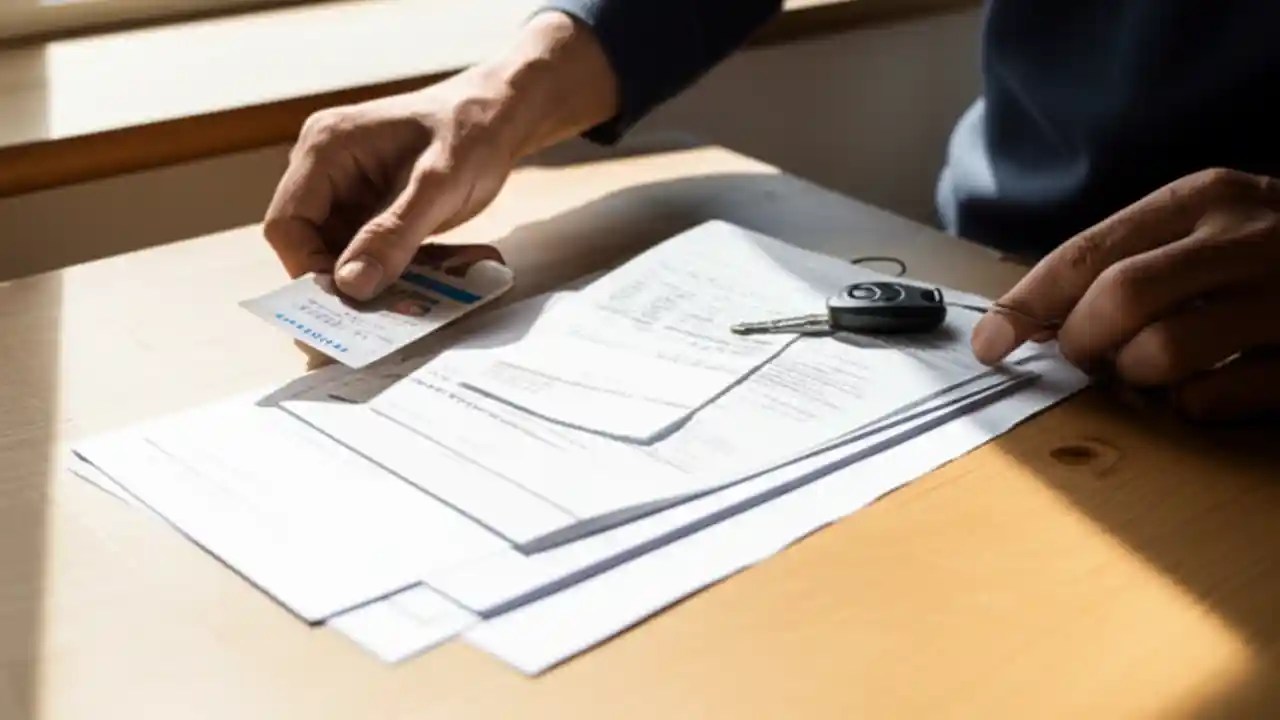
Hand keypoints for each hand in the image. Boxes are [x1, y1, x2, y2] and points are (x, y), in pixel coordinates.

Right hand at [262, 11, 616, 299]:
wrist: (500, 115)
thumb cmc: (471, 132)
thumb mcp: (437, 186)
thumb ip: (393, 234)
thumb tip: (349, 285)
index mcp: (325, 149)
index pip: (287, 225)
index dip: (309, 269)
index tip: (351, 302)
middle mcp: (324, 168)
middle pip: (309, 243)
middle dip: (348, 278)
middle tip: (393, 305)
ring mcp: (346, 189)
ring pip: (341, 254)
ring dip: (379, 277)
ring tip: (427, 284)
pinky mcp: (369, 208)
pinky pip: (368, 251)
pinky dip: (398, 267)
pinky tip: (436, 268)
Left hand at [971, 168, 1279, 420]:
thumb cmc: (1266, 259)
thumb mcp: (1203, 232)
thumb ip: (1126, 261)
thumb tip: (1028, 319)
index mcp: (1206, 198)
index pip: (1088, 253)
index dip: (1025, 304)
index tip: (987, 344)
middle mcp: (1248, 239)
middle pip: (1119, 299)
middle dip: (1081, 342)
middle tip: (1084, 358)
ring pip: (1159, 355)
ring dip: (1135, 377)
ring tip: (1155, 370)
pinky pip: (1209, 401)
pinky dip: (1188, 407)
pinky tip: (1211, 386)